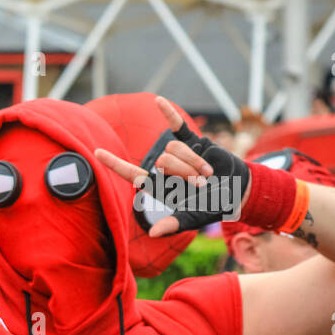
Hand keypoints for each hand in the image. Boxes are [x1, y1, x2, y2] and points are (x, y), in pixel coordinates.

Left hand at [94, 96, 253, 236]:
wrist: (238, 190)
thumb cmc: (212, 207)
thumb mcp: (193, 218)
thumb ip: (174, 224)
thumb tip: (153, 234)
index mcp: (159, 187)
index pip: (131, 173)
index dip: (114, 164)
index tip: (96, 152)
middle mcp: (165, 170)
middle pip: (162, 159)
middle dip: (184, 171)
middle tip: (200, 184)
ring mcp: (178, 154)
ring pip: (174, 147)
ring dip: (194, 162)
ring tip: (207, 174)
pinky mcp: (193, 142)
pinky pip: (178, 127)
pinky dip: (169, 114)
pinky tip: (158, 101)